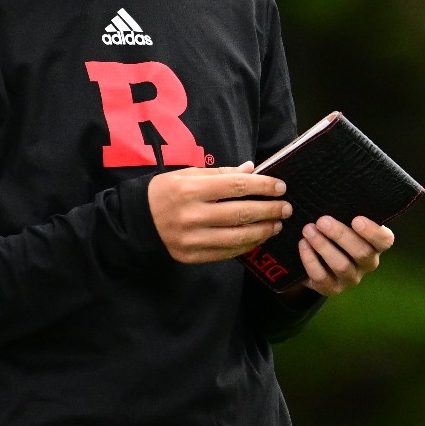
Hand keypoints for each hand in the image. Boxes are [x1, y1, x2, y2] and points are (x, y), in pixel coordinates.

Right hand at [148, 162, 291, 263]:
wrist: (138, 220)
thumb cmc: (166, 192)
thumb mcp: (189, 174)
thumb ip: (221, 174)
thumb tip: (252, 170)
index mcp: (191, 189)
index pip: (236, 186)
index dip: (262, 186)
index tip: (280, 187)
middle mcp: (192, 215)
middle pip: (241, 213)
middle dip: (269, 210)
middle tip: (286, 207)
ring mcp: (192, 239)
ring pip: (237, 237)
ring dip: (262, 231)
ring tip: (277, 224)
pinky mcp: (191, 256)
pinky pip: (226, 252)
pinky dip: (246, 245)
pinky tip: (258, 238)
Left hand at [298, 215, 394, 297]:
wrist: (317, 256)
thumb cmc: (335, 230)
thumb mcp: (344, 219)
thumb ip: (346, 210)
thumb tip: (336, 189)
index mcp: (376, 245)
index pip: (385, 240)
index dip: (373, 232)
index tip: (356, 219)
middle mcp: (368, 263)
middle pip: (361, 253)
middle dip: (340, 235)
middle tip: (322, 220)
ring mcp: (351, 278)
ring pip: (342, 266)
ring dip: (323, 246)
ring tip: (308, 230)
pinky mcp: (332, 288)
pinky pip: (322, 277)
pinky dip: (311, 260)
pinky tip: (302, 245)